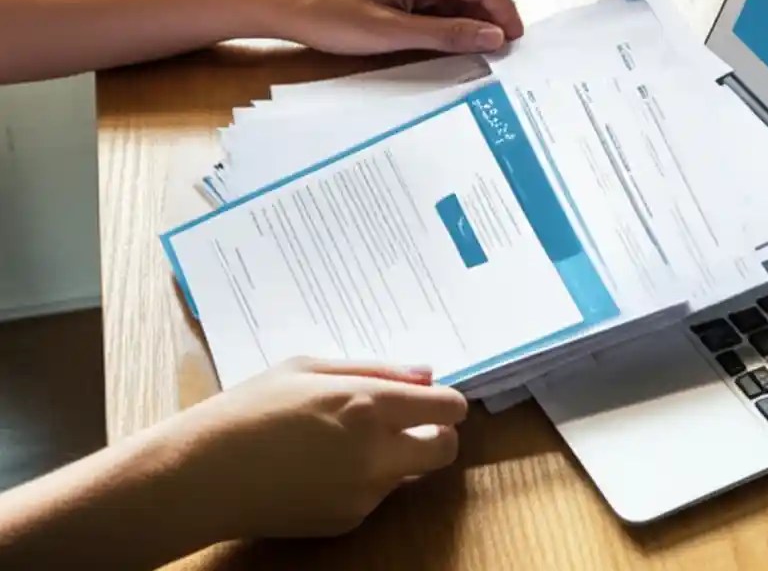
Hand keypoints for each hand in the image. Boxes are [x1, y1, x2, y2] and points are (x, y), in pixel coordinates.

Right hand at [162, 356, 467, 538]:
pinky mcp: (348, 521)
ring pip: (410, 473)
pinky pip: (376, 496)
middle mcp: (376, 453)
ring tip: (342, 443)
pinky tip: (321, 468)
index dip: (446, 402)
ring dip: (396, 457)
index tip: (433, 400)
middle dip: (437, 433)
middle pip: (446, 448)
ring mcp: (364, 493)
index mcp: (368, 405)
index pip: (446, 408)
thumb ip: (376, 370)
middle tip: (409, 424)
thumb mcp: (308, 368)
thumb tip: (426, 375)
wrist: (199, 476)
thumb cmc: (248, 410)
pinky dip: (365, 481)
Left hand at [279, 0, 523, 55]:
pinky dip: (457, 19)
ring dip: (478, 18)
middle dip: (497, 13)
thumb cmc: (331, 14)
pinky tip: (457, 42)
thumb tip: (494, 37)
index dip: (506, 13)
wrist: (285, 2)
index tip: (518, 43)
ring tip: (486, 50)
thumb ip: (447, 34)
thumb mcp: (393, 32)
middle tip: (506, 50)